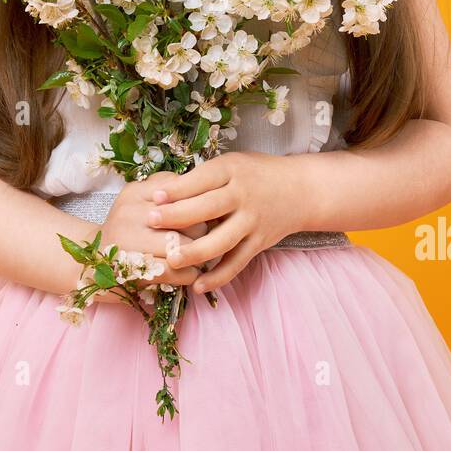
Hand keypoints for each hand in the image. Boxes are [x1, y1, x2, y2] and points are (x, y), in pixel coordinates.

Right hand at [89, 177, 206, 305]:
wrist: (91, 261)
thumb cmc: (126, 230)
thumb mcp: (138, 201)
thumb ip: (166, 190)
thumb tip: (204, 193)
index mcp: (135, 193)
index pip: (180, 190)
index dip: (199, 202)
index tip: (204, 212)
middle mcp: (130, 213)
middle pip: (189, 218)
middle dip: (203, 230)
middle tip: (205, 238)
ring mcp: (130, 242)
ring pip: (185, 246)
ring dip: (198, 255)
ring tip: (198, 256)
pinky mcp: (133, 271)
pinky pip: (176, 271)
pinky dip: (188, 274)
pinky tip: (187, 273)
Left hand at [144, 153, 307, 292]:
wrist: (300, 189)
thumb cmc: (255, 174)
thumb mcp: (231, 164)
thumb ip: (203, 178)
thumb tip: (162, 195)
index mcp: (232, 170)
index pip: (201, 180)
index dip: (177, 190)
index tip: (153, 198)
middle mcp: (243, 195)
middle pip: (207, 208)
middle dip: (177, 217)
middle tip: (150, 222)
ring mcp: (253, 221)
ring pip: (221, 241)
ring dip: (194, 252)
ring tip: (171, 260)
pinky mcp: (259, 243)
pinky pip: (237, 263)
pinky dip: (218, 277)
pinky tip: (197, 286)